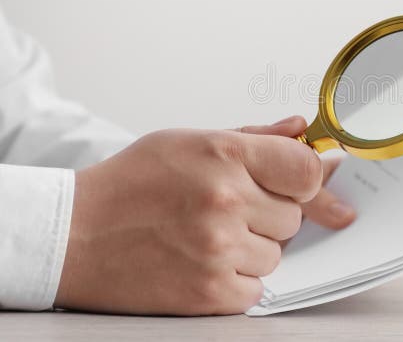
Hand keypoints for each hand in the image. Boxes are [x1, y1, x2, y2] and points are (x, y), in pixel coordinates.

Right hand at [54, 116, 355, 315]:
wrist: (73, 234)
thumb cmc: (132, 183)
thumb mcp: (190, 141)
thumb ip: (254, 136)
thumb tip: (301, 130)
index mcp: (225, 155)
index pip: (307, 169)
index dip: (309, 179)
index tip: (302, 186)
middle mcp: (226, 199)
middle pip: (295, 216)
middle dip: (271, 214)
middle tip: (230, 209)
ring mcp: (218, 248)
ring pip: (277, 254)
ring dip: (253, 248)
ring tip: (208, 235)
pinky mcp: (208, 292)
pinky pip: (256, 288)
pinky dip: (237, 280)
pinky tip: (205, 262)